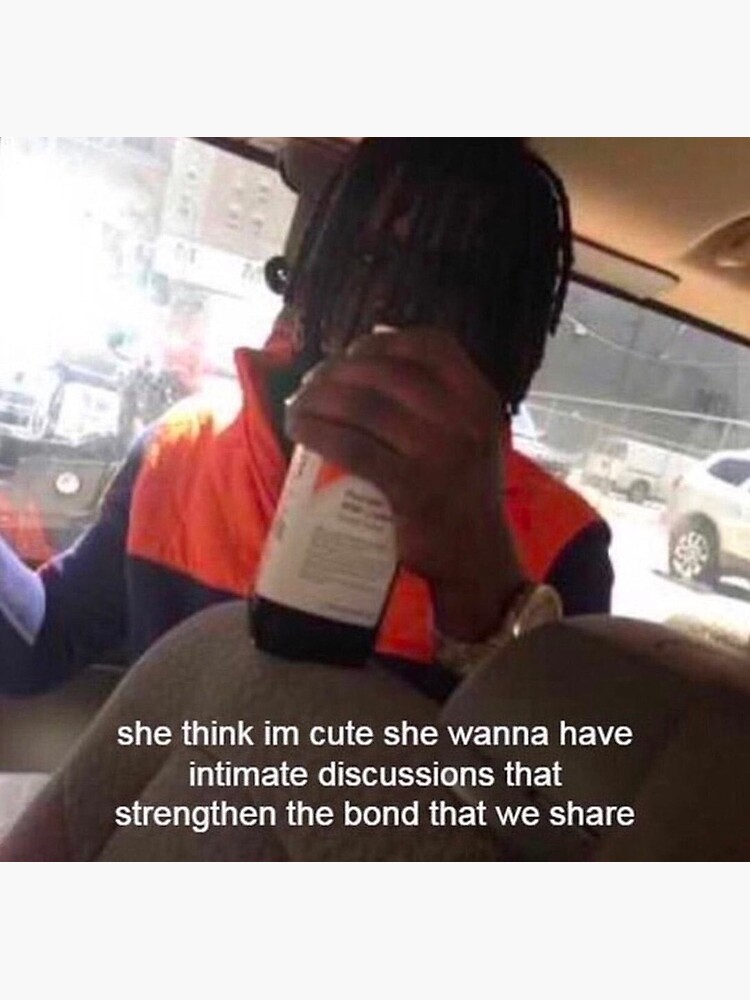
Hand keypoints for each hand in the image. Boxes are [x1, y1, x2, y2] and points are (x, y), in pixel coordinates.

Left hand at [285, 328, 525, 639]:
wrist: (477, 560)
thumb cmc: (462, 498)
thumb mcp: (471, 439)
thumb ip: (442, 405)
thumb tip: (369, 369)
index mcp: (479, 401)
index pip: (432, 345)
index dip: (384, 342)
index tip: (353, 354)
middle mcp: (464, 420)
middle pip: (384, 373)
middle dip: (336, 372)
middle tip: (310, 385)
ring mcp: (439, 453)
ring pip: (362, 406)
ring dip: (317, 399)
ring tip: (297, 406)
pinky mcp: (411, 487)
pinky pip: (353, 446)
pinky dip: (317, 431)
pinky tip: (299, 428)